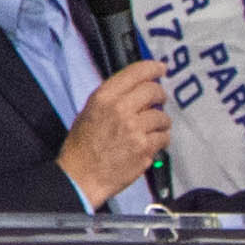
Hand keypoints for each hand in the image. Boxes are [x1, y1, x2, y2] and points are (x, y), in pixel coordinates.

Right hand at [57, 62, 171, 205]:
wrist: (81, 177)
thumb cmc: (83, 146)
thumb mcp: (90, 111)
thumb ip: (113, 98)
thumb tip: (138, 88)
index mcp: (104, 97)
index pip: (135, 73)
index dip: (152, 68)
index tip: (161, 68)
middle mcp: (120, 109)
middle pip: (153, 91)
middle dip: (160, 95)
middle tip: (160, 100)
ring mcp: (134, 129)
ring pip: (162, 116)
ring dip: (161, 122)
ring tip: (152, 129)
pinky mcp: (144, 148)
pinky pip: (163, 137)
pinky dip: (161, 140)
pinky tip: (151, 143)